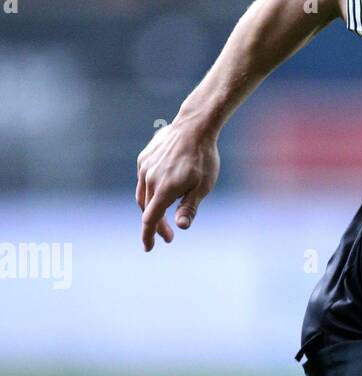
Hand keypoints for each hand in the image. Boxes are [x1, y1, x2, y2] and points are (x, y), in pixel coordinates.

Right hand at [135, 118, 219, 251]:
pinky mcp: (144, 158)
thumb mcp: (202, 187)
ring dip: (152, 209)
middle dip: (156, 226)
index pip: (150, 219)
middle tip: (169, 237)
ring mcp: (145, 167)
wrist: (194, 126)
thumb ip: (189, 208)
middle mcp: (149, 179)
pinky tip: (162, 192)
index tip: (149, 248)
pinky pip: (143, 180)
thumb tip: (180, 227)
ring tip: (165, 216)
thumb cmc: (203, 158)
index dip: (148, 236)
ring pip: (143, 195)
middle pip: (147, 210)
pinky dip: (150, 192)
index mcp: (164, 189)